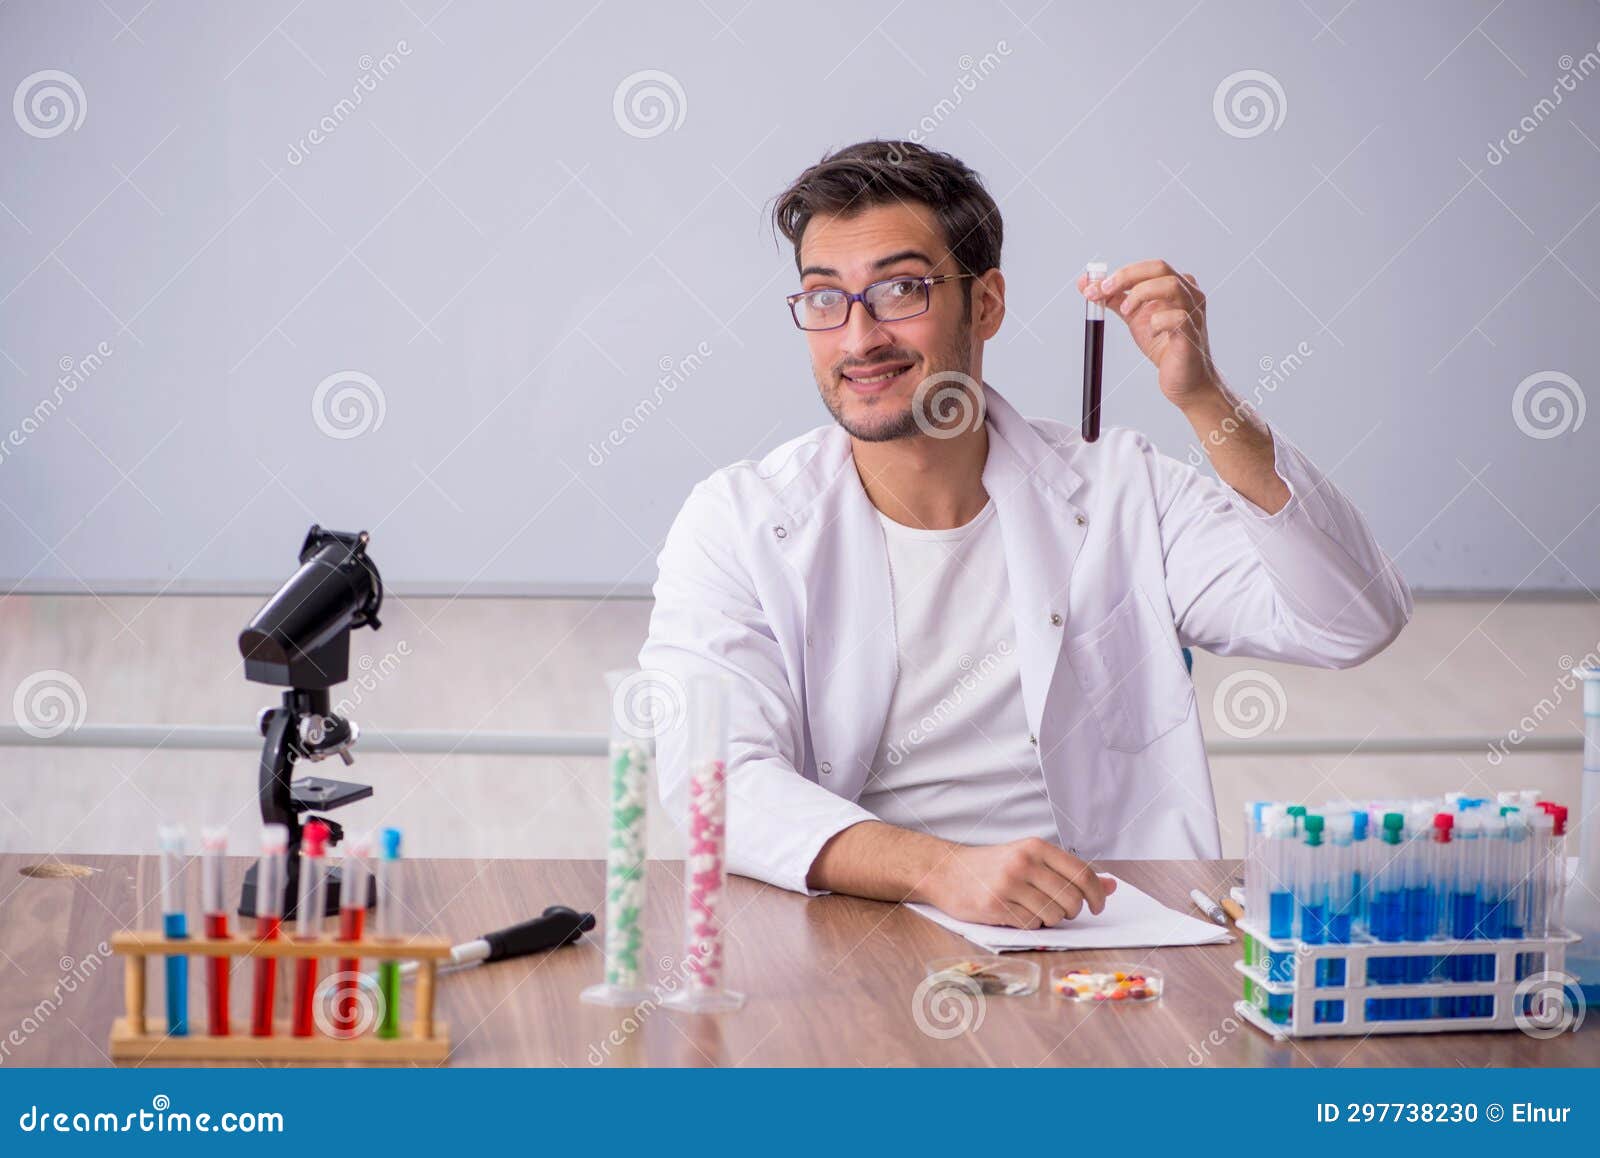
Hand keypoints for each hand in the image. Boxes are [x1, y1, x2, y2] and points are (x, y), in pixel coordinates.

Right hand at [926, 836, 1117, 929]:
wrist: (946, 870)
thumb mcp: (1031, 859)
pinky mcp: (995, 906)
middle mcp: (1023, 863)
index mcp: (1036, 847)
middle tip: (1062, 910)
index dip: (1096, 895)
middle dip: (1072, 911)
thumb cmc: (993, 865)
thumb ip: (1070, 872)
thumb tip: (1111, 886)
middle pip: (1071, 899)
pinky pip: (1031, 926)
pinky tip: (1017, 914)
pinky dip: (1030, 925)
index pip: (1082, 874)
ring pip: (1053, 916)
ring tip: (1035, 910)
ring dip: (1050, 920)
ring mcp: (1008, 885)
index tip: (1096, 906)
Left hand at [1078, 259, 1220, 408]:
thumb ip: (1114, 299)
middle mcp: (1188, 294)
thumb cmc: (1163, 345)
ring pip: (1172, 286)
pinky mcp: (1192, 334)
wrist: (1184, 379)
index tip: (1092, 286)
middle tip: (1104, 290)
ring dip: (1141, 294)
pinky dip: (1158, 322)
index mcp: (1174, 286)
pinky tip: (1151, 334)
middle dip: (1127, 276)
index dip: (1120, 273)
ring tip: (1126, 312)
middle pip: (1160, 268)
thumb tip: (1086, 284)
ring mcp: (1194, 312)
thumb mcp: (1134, 317)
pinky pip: (1178, 318)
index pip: (1148, 268)